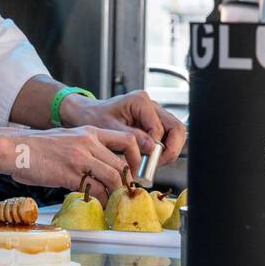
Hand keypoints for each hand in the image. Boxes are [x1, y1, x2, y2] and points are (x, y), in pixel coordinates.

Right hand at [11, 126, 143, 204]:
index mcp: (90, 131)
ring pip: (113, 177)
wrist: (16, 148)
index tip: (134, 172)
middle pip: (122, 164)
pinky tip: (98, 205)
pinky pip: (94, 189)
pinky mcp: (69, 174)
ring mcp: (80, 158)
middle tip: (125, 195)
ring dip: (116, 194)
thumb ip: (86, 149)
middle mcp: (89, 142)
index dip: (136, 158)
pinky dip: (100, 200)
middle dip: (127, 183)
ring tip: (113, 203)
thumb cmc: (38, 146)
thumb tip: (100, 169)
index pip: (127, 140)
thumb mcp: (68, 138)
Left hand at [59, 90, 186, 166]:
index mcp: (140, 101)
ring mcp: (155, 114)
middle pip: (176, 128)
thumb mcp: (110, 128)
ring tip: (154, 163)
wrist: (87, 114)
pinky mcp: (155, 122)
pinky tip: (151, 158)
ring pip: (176, 133)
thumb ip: (132, 137)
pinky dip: (163, 149)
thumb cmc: (95, 117)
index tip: (148, 161)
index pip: (160, 128)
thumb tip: (153, 147)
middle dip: (171, 149)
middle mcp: (152, 105)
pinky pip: (168, 136)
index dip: (157, 147)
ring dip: (169, 150)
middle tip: (158, 164)